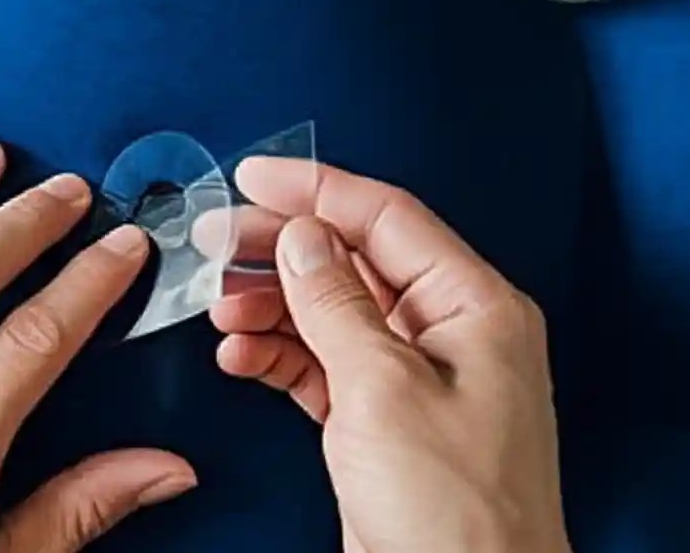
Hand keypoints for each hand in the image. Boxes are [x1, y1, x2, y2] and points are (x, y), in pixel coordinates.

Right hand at [210, 159, 570, 552]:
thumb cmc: (453, 512)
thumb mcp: (383, 389)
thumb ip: (336, 303)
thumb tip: (301, 236)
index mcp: (474, 306)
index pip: (388, 217)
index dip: (316, 189)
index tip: (254, 177)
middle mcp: (448, 332)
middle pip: (352, 261)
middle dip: (280, 250)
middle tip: (215, 243)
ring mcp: (415, 377)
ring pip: (330, 312)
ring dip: (271, 305)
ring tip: (220, 308)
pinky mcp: (381, 418)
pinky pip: (322, 363)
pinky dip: (278, 355)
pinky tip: (241, 355)